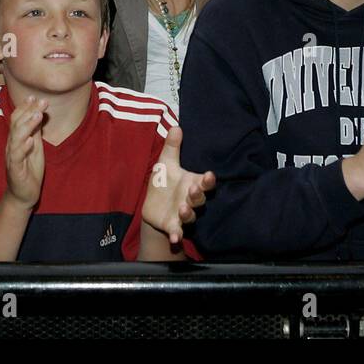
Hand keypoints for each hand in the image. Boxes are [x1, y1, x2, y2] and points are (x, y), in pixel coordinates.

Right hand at [5, 95, 46, 208]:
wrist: (23, 194)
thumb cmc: (29, 169)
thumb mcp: (35, 146)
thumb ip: (35, 131)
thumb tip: (39, 112)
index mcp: (16, 139)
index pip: (17, 119)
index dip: (25, 107)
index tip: (34, 96)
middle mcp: (11, 145)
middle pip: (16, 125)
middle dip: (29, 111)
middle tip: (41, 101)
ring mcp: (12, 157)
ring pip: (16, 138)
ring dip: (27, 125)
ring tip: (37, 115)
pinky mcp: (15, 170)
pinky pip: (17, 157)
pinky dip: (23, 148)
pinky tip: (31, 141)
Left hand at [142, 126, 215, 245]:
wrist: (153, 207)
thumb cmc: (164, 182)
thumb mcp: (165, 163)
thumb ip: (172, 147)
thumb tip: (176, 126)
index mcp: (192, 183)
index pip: (205, 182)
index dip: (208, 180)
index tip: (209, 175)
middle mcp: (190, 199)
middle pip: (200, 198)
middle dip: (198, 194)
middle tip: (193, 189)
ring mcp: (183, 214)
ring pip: (190, 215)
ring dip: (187, 212)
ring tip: (182, 208)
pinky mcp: (173, 226)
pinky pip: (177, 231)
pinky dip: (176, 235)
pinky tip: (174, 238)